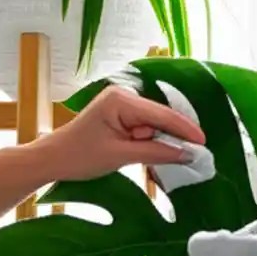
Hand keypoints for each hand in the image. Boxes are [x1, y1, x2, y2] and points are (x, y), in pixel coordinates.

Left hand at [32, 85, 206, 181]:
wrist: (53, 159)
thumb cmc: (80, 156)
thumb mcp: (121, 156)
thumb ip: (157, 153)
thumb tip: (187, 154)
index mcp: (121, 100)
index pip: (161, 114)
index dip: (184, 129)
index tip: (204, 142)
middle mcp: (124, 96)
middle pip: (161, 117)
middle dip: (170, 137)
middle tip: (187, 156)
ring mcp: (123, 104)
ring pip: (155, 124)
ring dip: (157, 141)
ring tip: (142, 156)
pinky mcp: (122, 115)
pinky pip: (146, 127)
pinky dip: (150, 141)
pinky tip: (147, 151)